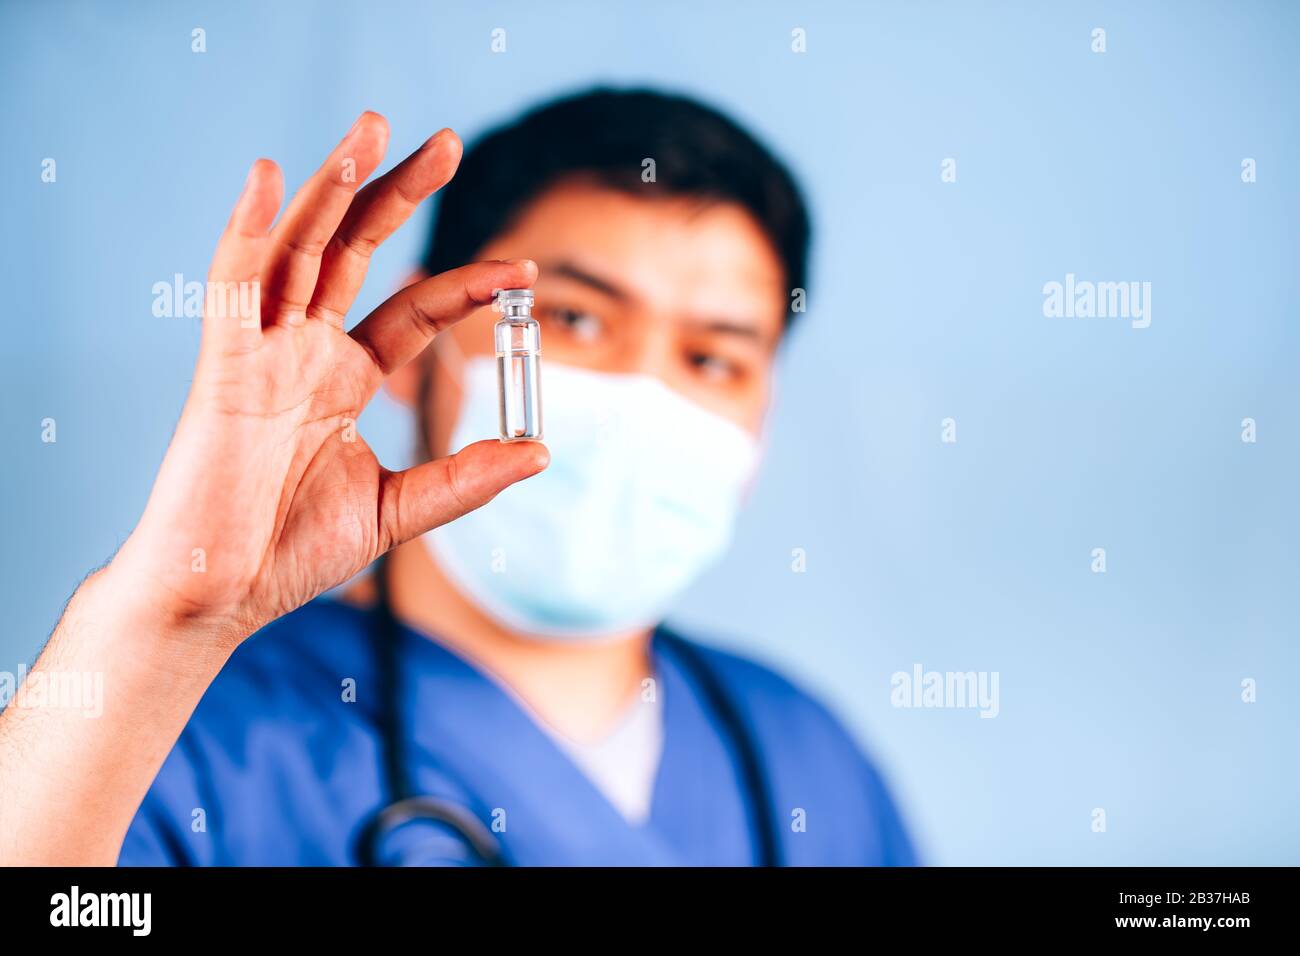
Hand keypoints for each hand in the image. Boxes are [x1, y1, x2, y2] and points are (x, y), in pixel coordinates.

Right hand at [111, 112, 546, 644]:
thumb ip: (464, 479)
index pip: (412, 311)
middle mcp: (304, 352)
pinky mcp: (222, 367)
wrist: (222, 594)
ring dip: (334, 187)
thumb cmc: (293, 552)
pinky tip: (270, 176)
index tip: (523, 268)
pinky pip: (233, 285)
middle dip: (398, 196)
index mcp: (344, 379)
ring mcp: (262, 353)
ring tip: (375, 131)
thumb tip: (539, 452)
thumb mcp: (399, 508)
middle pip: (355, 253)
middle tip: (446, 143)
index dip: (466, 285)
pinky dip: (249, 229)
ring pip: (300, 250)